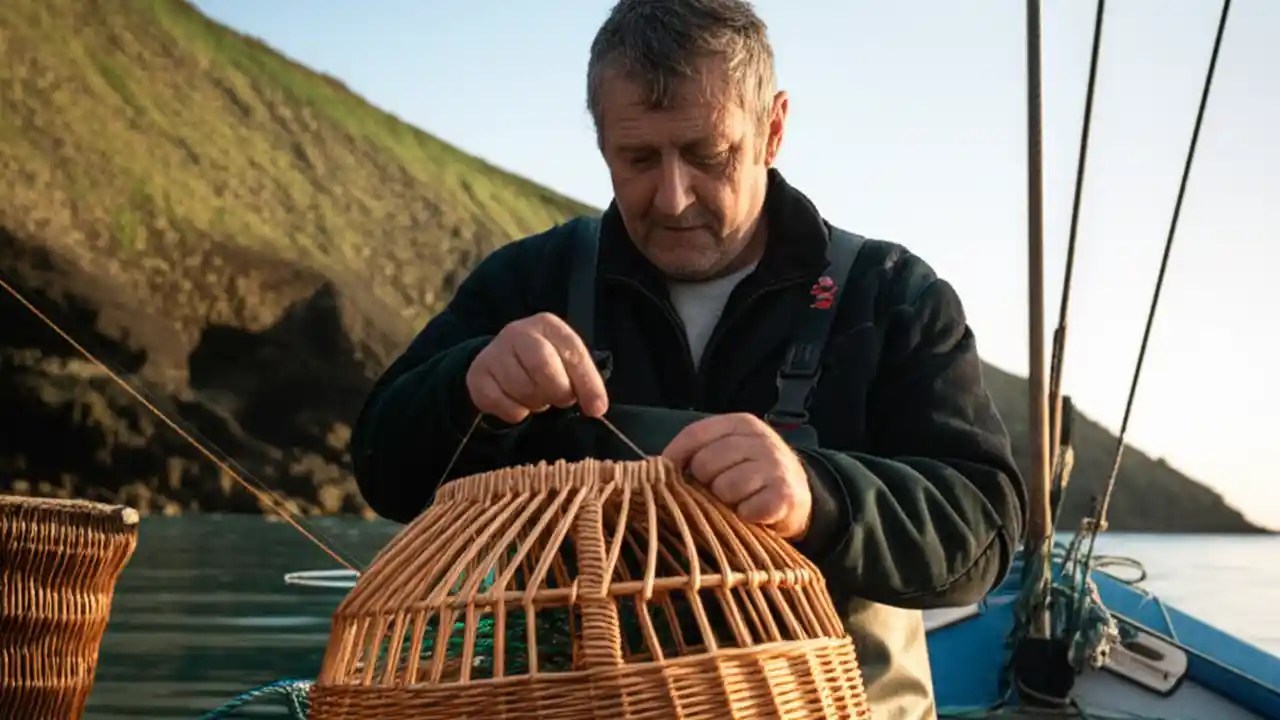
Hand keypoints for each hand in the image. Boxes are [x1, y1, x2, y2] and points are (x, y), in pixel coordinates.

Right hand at [465, 312, 607, 424]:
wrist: (501, 362)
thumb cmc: (544, 363)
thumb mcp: (567, 362)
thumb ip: (585, 381)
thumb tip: (597, 408)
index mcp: (547, 324)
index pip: (573, 353)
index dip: (588, 384)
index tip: (596, 409)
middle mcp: (518, 332)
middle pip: (544, 367)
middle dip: (558, 391)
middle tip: (560, 399)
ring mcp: (494, 352)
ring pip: (522, 388)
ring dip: (535, 403)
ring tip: (537, 396)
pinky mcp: (477, 374)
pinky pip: (499, 402)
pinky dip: (514, 412)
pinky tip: (518, 403)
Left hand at [662, 413, 811, 539]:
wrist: (800, 496)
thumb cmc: (752, 476)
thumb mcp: (728, 454)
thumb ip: (698, 453)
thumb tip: (657, 469)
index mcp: (741, 424)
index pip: (695, 434)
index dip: (675, 456)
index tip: (668, 474)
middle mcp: (760, 439)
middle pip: (706, 463)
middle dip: (706, 484)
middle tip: (720, 492)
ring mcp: (775, 466)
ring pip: (725, 487)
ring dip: (727, 503)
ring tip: (739, 502)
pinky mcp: (784, 495)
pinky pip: (746, 510)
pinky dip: (745, 518)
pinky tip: (752, 514)